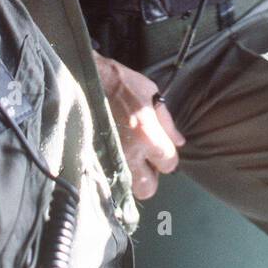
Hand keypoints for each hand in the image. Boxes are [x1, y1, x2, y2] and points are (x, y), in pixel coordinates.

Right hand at [93, 52, 185, 198]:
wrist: (88, 79)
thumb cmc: (124, 83)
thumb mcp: (152, 95)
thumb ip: (167, 122)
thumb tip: (179, 142)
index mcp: (147, 135)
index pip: (169, 164)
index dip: (168, 158)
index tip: (163, 149)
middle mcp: (130, 153)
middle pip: (148, 188)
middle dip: (151, 177)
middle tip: (147, 160)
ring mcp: (110, 159)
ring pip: (127, 187)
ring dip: (132, 177)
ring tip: (131, 159)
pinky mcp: (95, 159)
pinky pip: (110, 177)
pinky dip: (116, 172)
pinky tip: (116, 156)